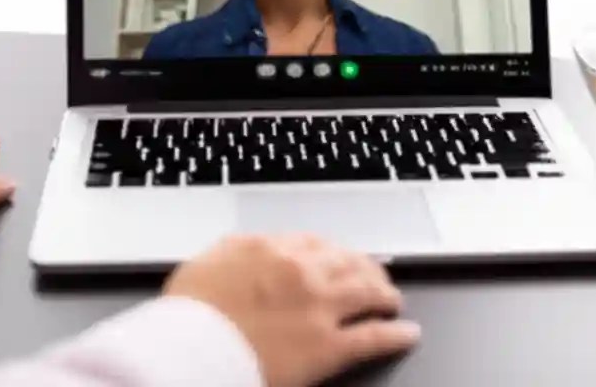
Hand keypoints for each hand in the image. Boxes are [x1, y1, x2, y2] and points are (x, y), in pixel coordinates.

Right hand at [163, 233, 419, 386]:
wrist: (189, 353)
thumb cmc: (188, 316)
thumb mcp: (203, 265)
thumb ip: (233, 252)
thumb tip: (247, 249)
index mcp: (270, 249)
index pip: (314, 243)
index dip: (331, 252)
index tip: (336, 257)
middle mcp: (302, 272)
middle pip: (348, 262)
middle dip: (365, 267)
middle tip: (374, 274)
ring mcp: (319, 308)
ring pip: (368, 291)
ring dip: (385, 294)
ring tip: (393, 300)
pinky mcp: (329, 346)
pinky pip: (374, 337)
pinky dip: (396, 334)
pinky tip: (407, 333)